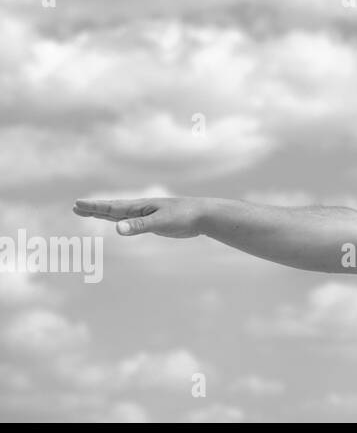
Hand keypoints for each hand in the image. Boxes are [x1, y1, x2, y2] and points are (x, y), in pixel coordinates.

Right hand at [72, 196, 208, 237]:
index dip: (94, 207)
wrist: (204, 215)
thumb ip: (139, 226)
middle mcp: (141, 209)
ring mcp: (148, 215)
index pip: (112, 208)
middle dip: (94, 209)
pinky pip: (132, 222)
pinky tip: (119, 223)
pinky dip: (121, 221)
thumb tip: (116, 228)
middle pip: (112, 209)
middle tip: (76, 206)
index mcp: (140, 207)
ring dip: (105, 213)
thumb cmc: (184, 216)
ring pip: (121, 215)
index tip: (77, 204)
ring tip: (90, 212)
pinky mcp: (155, 222)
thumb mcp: (161, 222)